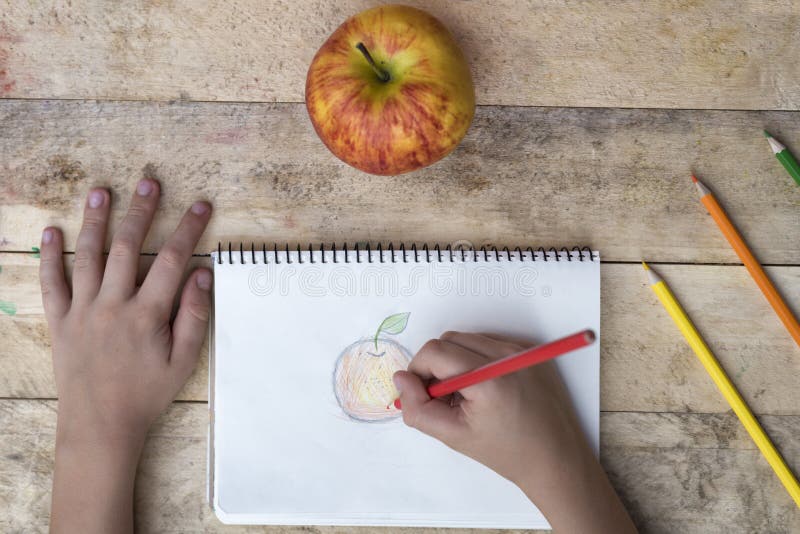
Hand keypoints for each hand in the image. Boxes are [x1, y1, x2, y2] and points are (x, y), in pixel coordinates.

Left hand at [42, 180, 211, 533]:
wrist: (100, 425)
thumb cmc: (146, 394)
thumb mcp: (183, 361)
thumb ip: (193, 316)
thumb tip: (202, 275)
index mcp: (146, 315)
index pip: (171, 261)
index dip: (188, 230)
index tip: (201, 206)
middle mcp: (112, 305)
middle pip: (127, 248)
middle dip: (141, 212)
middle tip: (150, 183)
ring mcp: (82, 311)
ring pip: (87, 257)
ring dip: (95, 221)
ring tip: (101, 191)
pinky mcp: (60, 321)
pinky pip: (51, 283)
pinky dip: (49, 256)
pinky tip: (51, 231)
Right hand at [392, 332, 635, 533]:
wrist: (556, 458)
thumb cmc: (508, 452)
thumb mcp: (453, 437)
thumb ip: (418, 409)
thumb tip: (401, 379)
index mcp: (489, 377)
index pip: (435, 352)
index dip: (419, 371)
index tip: (424, 396)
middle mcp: (507, 355)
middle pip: (449, 340)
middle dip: (436, 366)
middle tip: (444, 399)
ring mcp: (521, 350)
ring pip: (467, 339)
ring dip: (456, 362)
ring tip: (467, 396)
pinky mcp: (530, 350)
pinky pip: (488, 343)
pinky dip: (476, 360)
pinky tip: (485, 389)